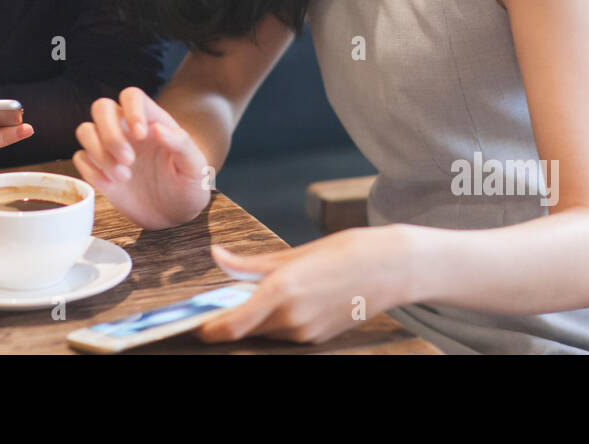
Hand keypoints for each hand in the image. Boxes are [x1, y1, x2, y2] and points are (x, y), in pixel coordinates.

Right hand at [73, 86, 210, 229]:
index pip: (131, 96)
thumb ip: (181, 143)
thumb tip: (156, 128)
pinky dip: (92, 171)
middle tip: (129, 160)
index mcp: (152, 121)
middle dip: (110, 134)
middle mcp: (127, 130)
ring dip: (100, 153)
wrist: (175, 214)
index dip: (131, 110)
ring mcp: (110, 149)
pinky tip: (113, 185)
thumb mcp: (195, 167)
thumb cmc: (188, 186)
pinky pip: (80, 158)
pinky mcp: (99, 169)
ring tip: (124, 177)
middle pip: (101, 108)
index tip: (141, 135)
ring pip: (85, 130)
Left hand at [196, 226, 407, 344]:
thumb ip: (251, 264)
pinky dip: (276, 320)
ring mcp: (307, 333)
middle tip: (222, 299)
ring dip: (254, 318)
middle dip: (231, 318)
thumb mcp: (295, 253)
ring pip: (264, 331)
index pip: (231, 325)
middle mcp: (292, 319)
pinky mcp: (319, 338)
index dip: (207, 328)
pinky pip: (285, 333)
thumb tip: (217, 257)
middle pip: (245, 329)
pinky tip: (287, 298)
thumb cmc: (348, 251)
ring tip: (259, 291)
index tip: (194, 323)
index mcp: (282, 292)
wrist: (394, 268)